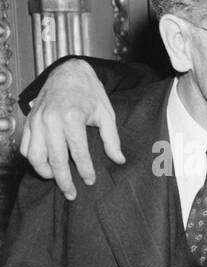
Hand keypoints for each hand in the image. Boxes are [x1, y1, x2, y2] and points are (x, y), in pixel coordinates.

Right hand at [19, 59, 121, 198]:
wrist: (68, 72)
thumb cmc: (89, 93)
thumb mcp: (106, 114)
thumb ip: (112, 139)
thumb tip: (119, 160)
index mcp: (71, 117)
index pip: (77, 152)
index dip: (84, 170)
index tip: (90, 181)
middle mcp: (50, 119)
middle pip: (54, 159)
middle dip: (64, 180)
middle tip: (72, 194)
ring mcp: (36, 121)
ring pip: (35, 155)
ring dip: (45, 172)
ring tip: (58, 180)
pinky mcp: (29, 121)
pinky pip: (26, 146)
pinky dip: (33, 159)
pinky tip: (46, 166)